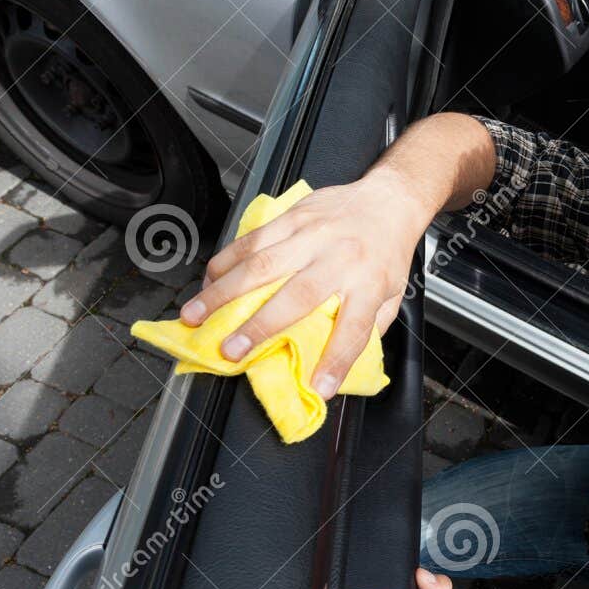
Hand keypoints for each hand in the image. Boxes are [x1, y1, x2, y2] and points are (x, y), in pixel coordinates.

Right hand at [178, 167, 428, 395]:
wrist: (388, 200)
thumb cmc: (388, 252)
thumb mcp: (393, 296)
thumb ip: (368, 329)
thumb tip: (341, 364)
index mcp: (369, 284)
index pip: (354, 329)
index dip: (335, 361)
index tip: (319, 388)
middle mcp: (339, 259)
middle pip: (296, 296)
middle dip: (259, 327)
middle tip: (230, 350)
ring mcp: (313, 236)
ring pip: (261, 264)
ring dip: (223, 292)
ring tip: (195, 315)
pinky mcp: (293, 217)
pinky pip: (252, 239)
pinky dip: (225, 261)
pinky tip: (207, 280)